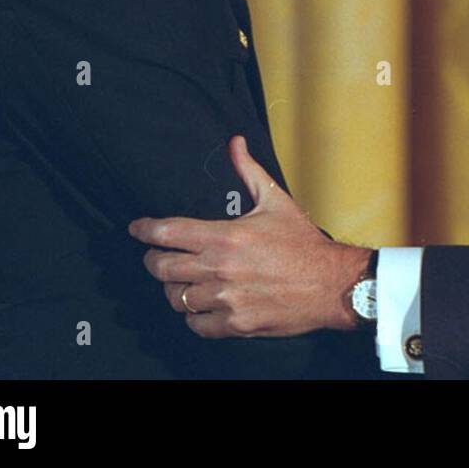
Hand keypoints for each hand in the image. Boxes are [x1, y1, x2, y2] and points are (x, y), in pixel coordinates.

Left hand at [127, 135, 371, 337]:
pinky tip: (201, 306)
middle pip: (161, 267)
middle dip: (153, 260)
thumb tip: (235, 143)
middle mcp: (220, 268)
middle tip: (156, 257)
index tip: (138, 229)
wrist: (330, 283)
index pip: (168, 232)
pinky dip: (194, 316)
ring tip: (182, 282)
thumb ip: (249, 172)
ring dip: (174, 288)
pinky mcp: (235, 323)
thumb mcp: (275, 201)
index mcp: (225, 236)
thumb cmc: (303, 243)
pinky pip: (196, 324)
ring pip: (175, 297)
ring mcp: (226, 299)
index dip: (145, 230)